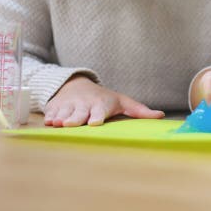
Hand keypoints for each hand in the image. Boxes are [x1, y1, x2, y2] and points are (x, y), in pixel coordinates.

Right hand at [44, 75, 163, 126]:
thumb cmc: (103, 98)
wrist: (76, 85)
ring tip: (58, 123)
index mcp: (101, 104)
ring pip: (63, 114)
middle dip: (75, 118)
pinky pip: (50, 113)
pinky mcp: (55, 107)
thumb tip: (161, 116)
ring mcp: (68, 106)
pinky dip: (49, 117)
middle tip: (71, 124)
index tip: (94, 122)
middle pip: (79, 114)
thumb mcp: (122, 101)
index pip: (99, 110)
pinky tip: (48, 121)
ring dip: (60, 118)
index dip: (96, 116)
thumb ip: (140, 110)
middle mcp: (84, 105)